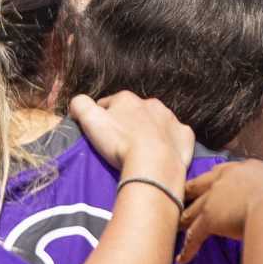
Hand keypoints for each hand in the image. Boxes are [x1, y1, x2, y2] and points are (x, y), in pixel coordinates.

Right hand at [69, 92, 192, 175]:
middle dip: (128, 123)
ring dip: (149, 131)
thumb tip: (77, 102)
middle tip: (121, 145)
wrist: (154, 164)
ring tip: (142, 151)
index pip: (108, 104)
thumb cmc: (119, 143)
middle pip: (134, 112)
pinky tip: (163, 153)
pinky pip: (176, 135)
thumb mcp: (90, 120)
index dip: (102, 118)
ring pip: (156, 122)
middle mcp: (151, 103)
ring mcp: (171, 119)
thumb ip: (80, 105)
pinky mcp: (185, 135)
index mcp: (127, 98)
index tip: (100, 134)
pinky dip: (170, 142)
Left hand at [178, 159, 262, 263]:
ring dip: (183, 221)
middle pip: (200, 186)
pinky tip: (182, 259)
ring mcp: (215, 198)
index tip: (212, 186)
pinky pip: (194, 235)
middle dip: (190, 194)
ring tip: (176, 230)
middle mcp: (226, 179)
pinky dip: (187, 249)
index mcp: (247, 169)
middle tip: (182, 202)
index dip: (216, 180)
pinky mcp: (210, 219)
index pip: (225, 172)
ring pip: (192, 210)